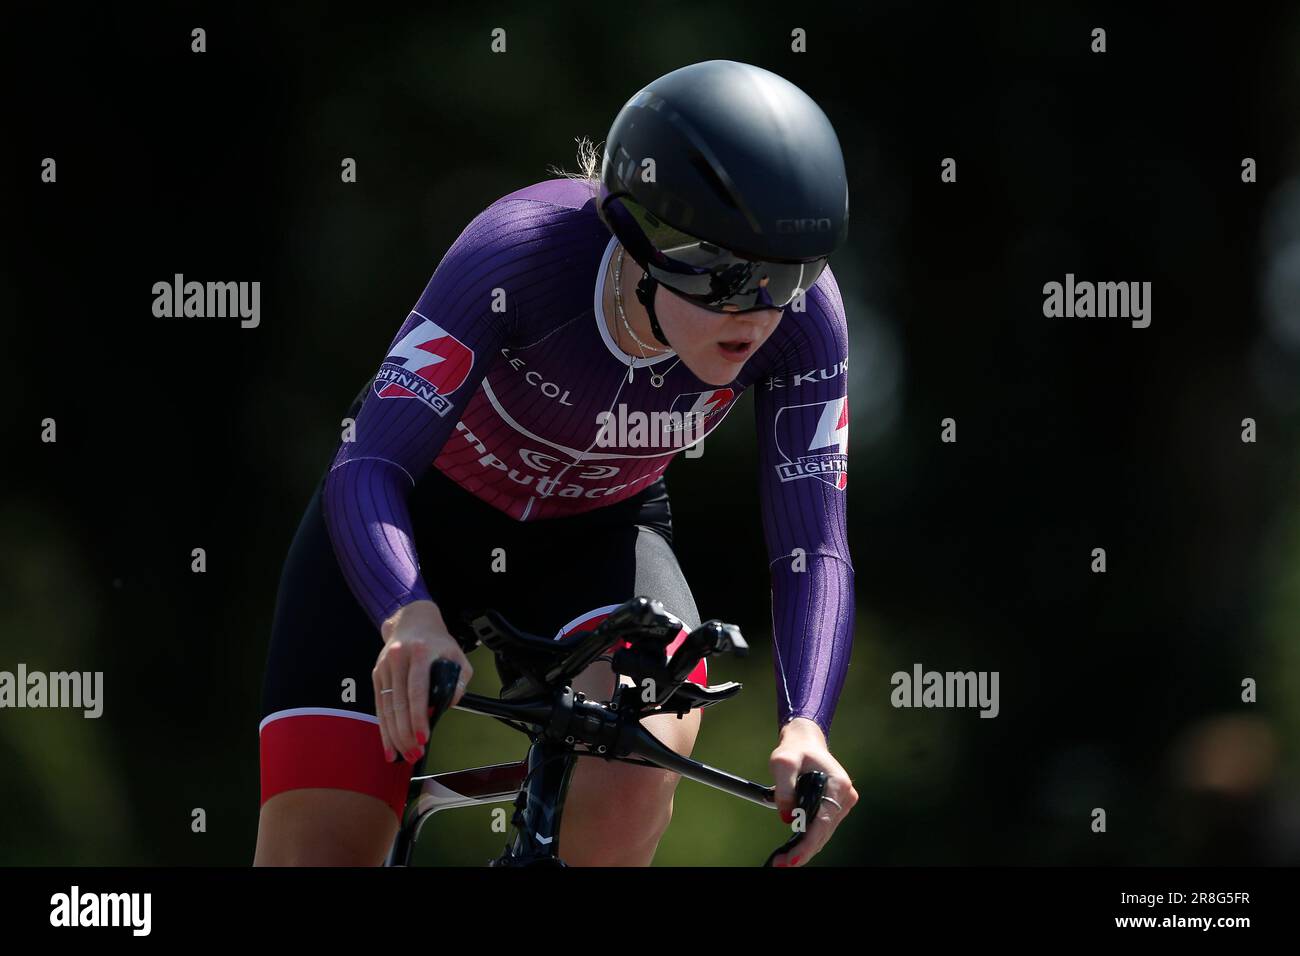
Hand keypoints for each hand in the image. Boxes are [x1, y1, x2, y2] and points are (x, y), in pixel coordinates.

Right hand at [373, 600, 472, 763]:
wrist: (412, 620)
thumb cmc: (437, 642)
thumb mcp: (457, 655)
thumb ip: (459, 680)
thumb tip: (448, 705)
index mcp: (421, 653)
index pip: (418, 690)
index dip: (419, 716)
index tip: (424, 737)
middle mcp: (399, 659)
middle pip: (399, 704)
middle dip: (406, 733)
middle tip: (415, 754)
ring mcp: (385, 667)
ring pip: (387, 708)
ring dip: (394, 735)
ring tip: (404, 755)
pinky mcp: (377, 674)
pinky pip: (380, 706)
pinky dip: (384, 728)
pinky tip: (388, 745)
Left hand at [768, 718, 857, 865]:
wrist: (805, 741)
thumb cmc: (795, 750)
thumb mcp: (783, 763)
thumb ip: (784, 790)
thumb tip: (788, 819)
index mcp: (837, 783)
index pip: (823, 821)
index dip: (807, 843)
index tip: (792, 858)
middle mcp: (845, 795)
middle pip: (824, 832)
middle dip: (803, 850)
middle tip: (780, 864)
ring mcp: (843, 802)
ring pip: (824, 833)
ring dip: (805, 848)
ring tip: (783, 860)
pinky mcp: (836, 806)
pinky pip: (822, 827)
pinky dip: (809, 838)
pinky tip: (794, 849)